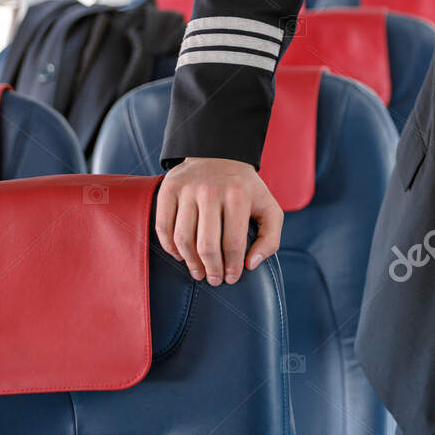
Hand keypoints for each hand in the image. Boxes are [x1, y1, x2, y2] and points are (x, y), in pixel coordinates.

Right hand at [154, 157, 283, 285]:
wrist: (220, 154)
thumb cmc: (246, 189)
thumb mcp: (268, 208)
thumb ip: (270, 238)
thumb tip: (251, 265)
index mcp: (239, 196)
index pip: (233, 243)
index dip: (232, 267)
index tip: (231, 278)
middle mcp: (211, 192)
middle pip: (207, 245)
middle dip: (211, 269)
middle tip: (214, 280)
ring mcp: (187, 190)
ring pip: (182, 239)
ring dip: (190, 262)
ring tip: (199, 271)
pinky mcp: (168, 189)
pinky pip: (163, 227)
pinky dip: (170, 247)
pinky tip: (181, 256)